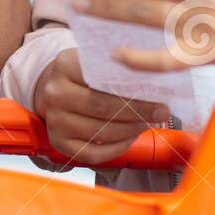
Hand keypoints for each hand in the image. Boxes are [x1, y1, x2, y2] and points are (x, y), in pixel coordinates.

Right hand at [33, 47, 170, 164]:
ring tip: (145, 124)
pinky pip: (92, 153)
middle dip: (137, 113)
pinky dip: (115, 149)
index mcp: (65, 65)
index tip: (159, 100)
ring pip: (100, 132)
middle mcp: (55, 93)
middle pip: (103, 108)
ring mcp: (55, 120)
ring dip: (129, 131)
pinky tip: (129, 139)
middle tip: (160, 114)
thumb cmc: (84, 75)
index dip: (135, 94)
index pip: (103, 82)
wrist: (57, 88)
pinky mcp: (57, 142)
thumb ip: (118, 66)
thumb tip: (155, 80)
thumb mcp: (96, 60)